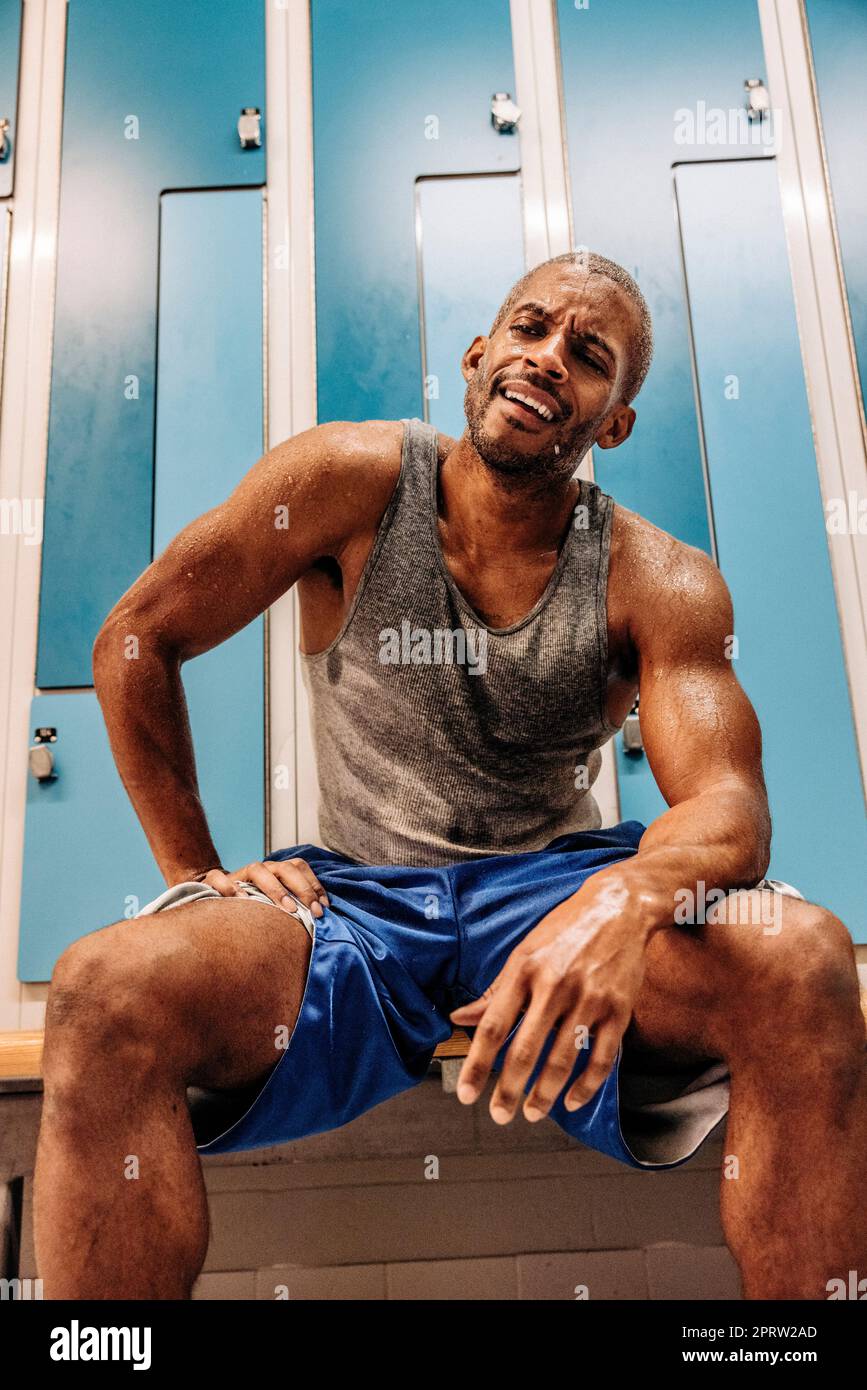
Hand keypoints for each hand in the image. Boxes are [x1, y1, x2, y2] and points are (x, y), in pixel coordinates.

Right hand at [192, 858, 329, 918]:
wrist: (213, 899)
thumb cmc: (251, 907)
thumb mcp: (274, 907)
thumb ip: (293, 908)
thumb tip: (320, 919)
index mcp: (276, 871)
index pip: (299, 867)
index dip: (314, 885)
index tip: (324, 907)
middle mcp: (260, 870)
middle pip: (285, 867)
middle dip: (302, 889)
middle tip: (313, 912)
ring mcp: (238, 874)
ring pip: (257, 869)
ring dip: (275, 888)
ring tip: (288, 908)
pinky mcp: (213, 882)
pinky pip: (219, 878)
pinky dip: (230, 888)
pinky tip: (242, 902)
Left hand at [449, 875, 647, 1123]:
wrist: (619, 906)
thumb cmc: (565, 929)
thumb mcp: (524, 951)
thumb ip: (495, 991)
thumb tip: (459, 1019)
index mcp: (525, 970)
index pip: (494, 1026)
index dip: (477, 1064)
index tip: (465, 1094)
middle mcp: (555, 985)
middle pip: (526, 1050)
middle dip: (509, 1089)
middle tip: (498, 1115)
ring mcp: (589, 999)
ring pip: (563, 1059)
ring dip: (545, 1094)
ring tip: (531, 1112)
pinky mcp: (619, 1009)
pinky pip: (602, 1058)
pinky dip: (587, 1086)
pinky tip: (572, 1101)